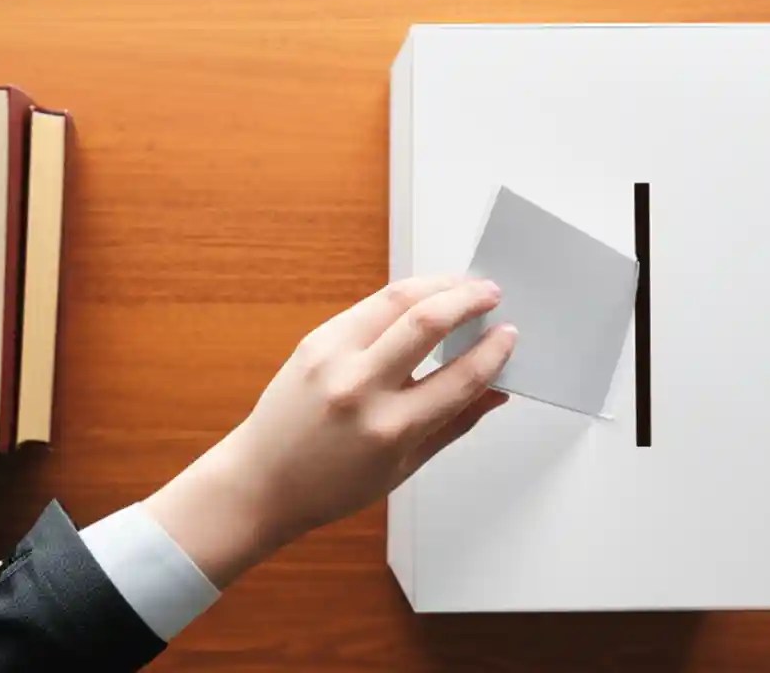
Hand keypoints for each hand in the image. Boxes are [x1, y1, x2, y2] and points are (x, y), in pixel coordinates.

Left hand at [142, 277, 516, 585]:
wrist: (261, 481)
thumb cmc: (329, 485)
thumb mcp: (404, 467)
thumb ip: (454, 423)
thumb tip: (495, 391)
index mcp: (390, 428)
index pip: (460, 376)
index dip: (493, 352)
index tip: (509, 336)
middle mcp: (360, 387)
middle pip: (427, 320)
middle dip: (468, 299)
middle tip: (492, 294)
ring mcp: (332, 358)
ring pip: (395, 298)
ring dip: (437, 284)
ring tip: (462, 285)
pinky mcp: (314, 340)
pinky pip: (367, 307)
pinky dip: (401, 297)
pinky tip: (421, 297)